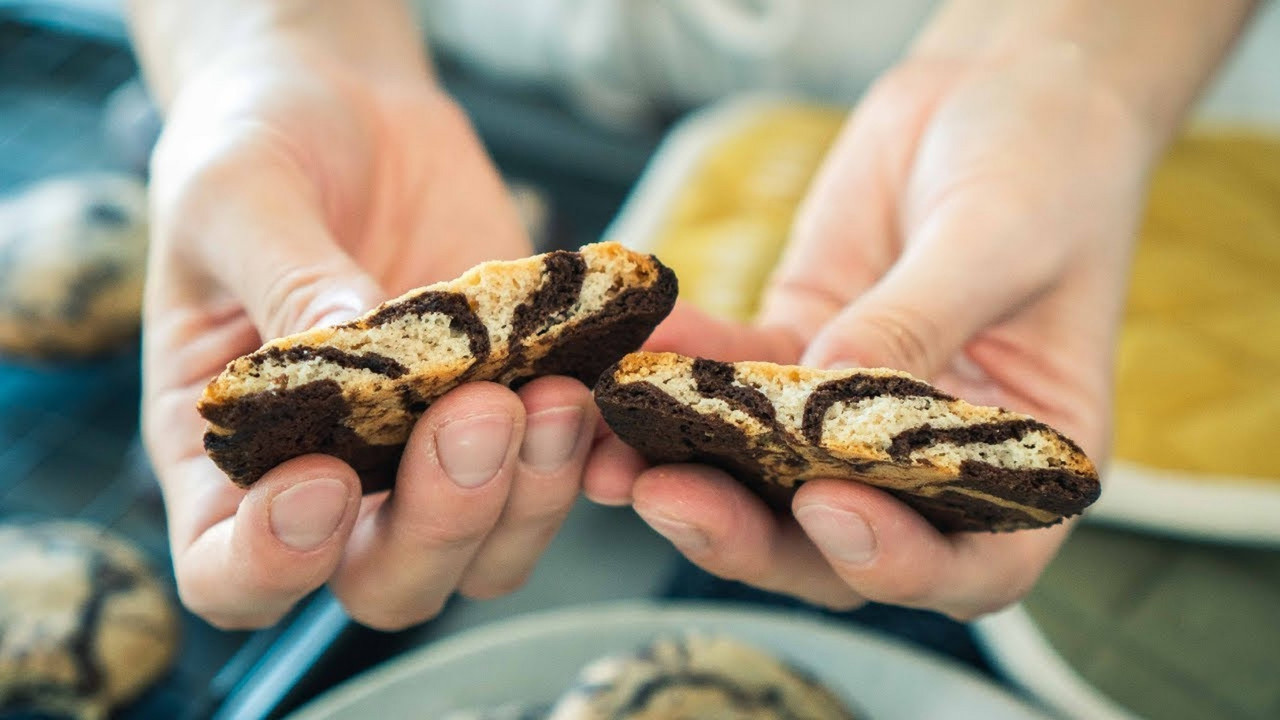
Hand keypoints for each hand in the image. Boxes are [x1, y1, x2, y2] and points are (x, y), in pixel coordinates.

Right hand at [143, 46, 596, 629]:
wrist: (350, 108)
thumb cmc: (258, 148)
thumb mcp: (237, 191)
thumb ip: (284, 274)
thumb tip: (355, 342)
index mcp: (230, 453)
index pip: (233, 574)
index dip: (277, 564)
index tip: (324, 481)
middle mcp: (335, 478)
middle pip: (387, 583)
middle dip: (442, 524)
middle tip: (478, 414)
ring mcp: (431, 452)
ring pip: (490, 551)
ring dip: (530, 495)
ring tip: (552, 393)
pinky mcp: (513, 407)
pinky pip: (560, 470)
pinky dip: (585, 446)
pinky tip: (596, 379)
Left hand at [587, 49, 1152, 618]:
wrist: (999, 91)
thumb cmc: (1046, 166)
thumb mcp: (1001, 237)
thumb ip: (916, 319)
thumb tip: (821, 391)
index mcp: (1025, 463)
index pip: (972, 563)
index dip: (898, 562)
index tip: (827, 511)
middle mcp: (935, 461)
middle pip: (837, 541)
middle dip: (748, 533)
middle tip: (668, 496)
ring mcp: (853, 415)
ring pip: (764, 474)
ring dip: (685, 469)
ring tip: (606, 453)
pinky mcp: (794, 353)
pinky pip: (729, 374)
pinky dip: (680, 368)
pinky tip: (632, 349)